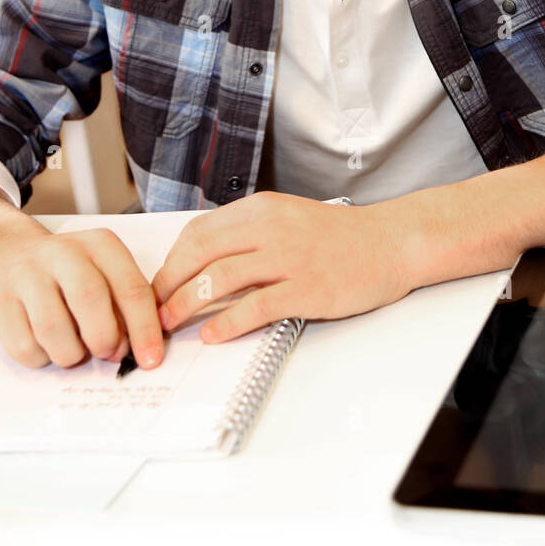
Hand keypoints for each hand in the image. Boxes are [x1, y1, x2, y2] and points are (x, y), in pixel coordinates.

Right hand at [0, 223, 164, 370]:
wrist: (5, 251)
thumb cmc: (63, 270)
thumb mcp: (101, 271)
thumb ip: (122, 303)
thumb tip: (138, 347)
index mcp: (98, 244)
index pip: (130, 287)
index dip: (144, 328)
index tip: (150, 359)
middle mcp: (62, 252)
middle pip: (90, 300)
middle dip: (104, 338)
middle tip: (107, 352)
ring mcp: (25, 274)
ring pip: (53, 329)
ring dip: (70, 353)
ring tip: (73, 348)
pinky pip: (25, 346)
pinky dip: (41, 358)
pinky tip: (45, 344)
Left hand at [151, 191, 412, 341]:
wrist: (391, 242)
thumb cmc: (341, 236)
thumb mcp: (289, 219)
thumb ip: (251, 234)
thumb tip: (205, 262)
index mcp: (262, 210)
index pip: (199, 231)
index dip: (172, 260)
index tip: (159, 284)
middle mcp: (272, 228)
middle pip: (201, 253)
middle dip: (168, 284)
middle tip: (152, 309)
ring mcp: (290, 258)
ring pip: (220, 278)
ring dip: (187, 304)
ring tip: (170, 324)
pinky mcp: (308, 288)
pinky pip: (257, 306)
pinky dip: (228, 323)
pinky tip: (213, 336)